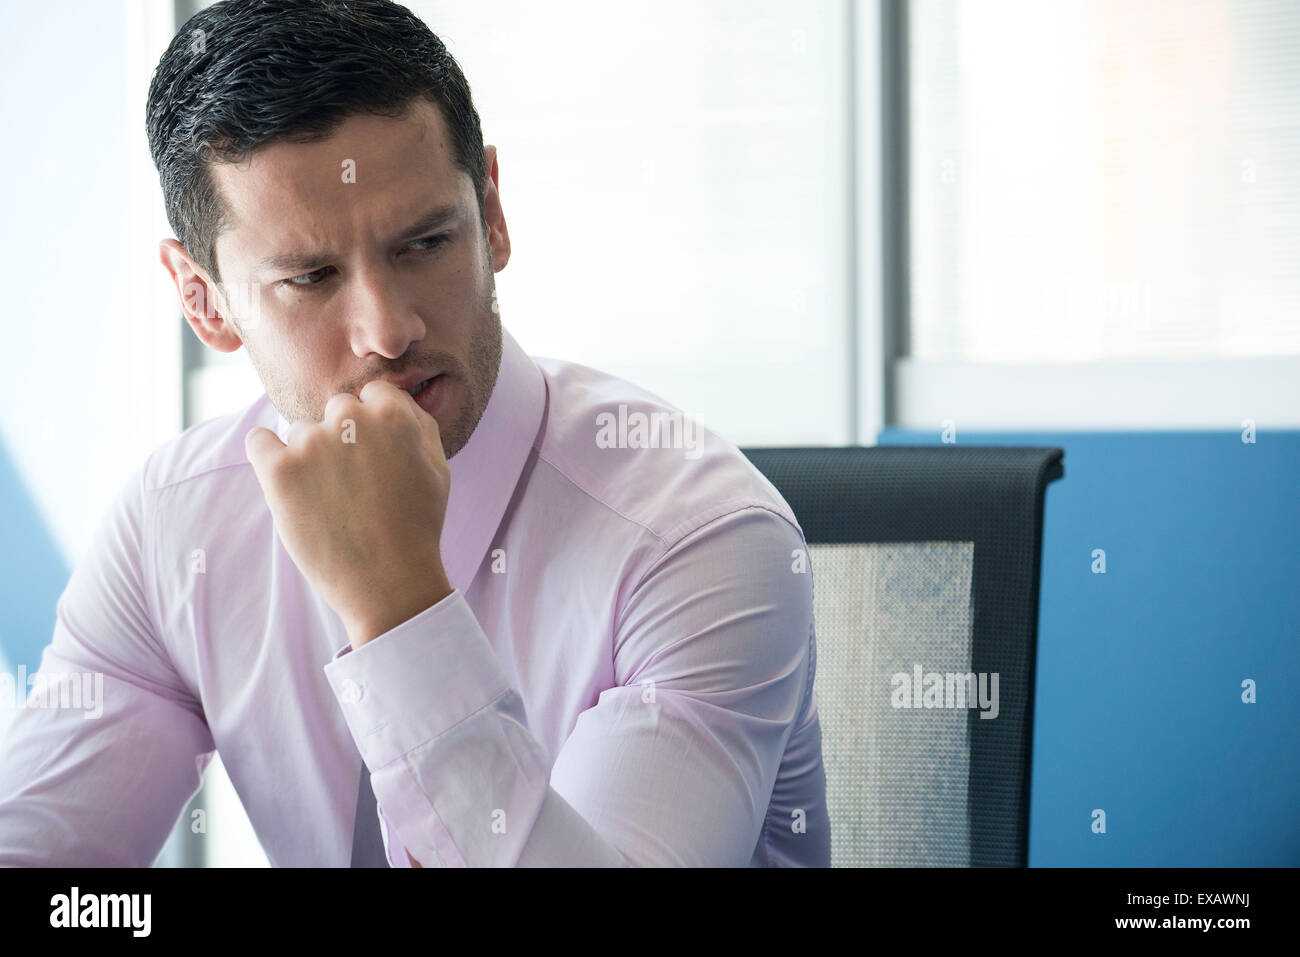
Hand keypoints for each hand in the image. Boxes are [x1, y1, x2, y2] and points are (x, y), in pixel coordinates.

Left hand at [245, 381, 453, 648]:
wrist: (389, 582)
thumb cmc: (417, 527)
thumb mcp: (438, 468)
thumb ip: (417, 422)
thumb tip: (392, 397)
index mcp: (393, 414)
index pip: (372, 395)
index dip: (375, 426)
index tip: (375, 458)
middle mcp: (351, 419)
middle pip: (337, 410)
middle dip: (344, 437)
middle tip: (354, 483)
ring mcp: (311, 443)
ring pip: (301, 431)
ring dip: (310, 456)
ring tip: (330, 500)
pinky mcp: (278, 470)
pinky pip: (258, 442)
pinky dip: (267, 456)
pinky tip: (285, 480)